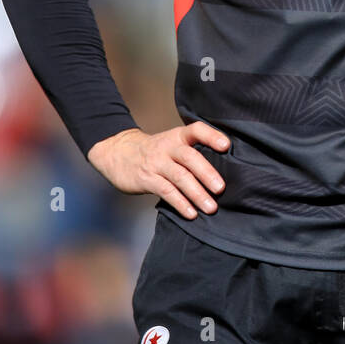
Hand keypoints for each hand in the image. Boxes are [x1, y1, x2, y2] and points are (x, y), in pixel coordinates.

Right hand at [87, 120, 230, 219]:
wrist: (118, 153)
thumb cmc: (156, 151)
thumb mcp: (171, 143)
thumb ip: (192, 152)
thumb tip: (224, 173)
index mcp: (178, 136)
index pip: (196, 130)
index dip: (211, 136)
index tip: (226, 146)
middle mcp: (167, 147)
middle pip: (190, 157)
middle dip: (207, 173)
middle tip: (221, 188)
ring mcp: (156, 163)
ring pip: (179, 177)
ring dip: (197, 193)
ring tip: (211, 207)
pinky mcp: (146, 179)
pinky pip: (166, 191)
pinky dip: (180, 203)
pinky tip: (191, 213)